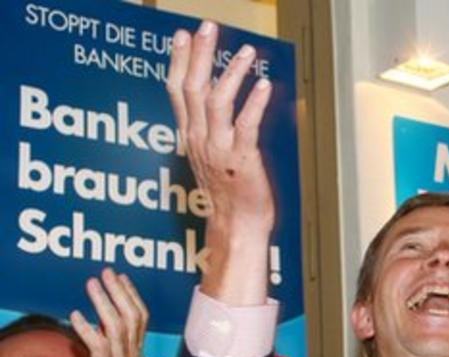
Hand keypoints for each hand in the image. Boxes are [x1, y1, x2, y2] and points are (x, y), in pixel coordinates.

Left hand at [70, 269, 147, 356]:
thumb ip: (107, 344)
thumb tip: (95, 323)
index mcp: (135, 351)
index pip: (140, 317)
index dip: (132, 295)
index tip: (121, 277)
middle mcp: (131, 353)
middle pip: (132, 316)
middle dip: (119, 291)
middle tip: (106, 272)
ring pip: (117, 325)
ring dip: (104, 302)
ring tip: (92, 284)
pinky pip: (98, 345)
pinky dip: (87, 329)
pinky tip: (75, 316)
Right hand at [166, 21, 273, 304]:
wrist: (237, 228)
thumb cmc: (229, 192)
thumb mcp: (209, 154)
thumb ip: (207, 126)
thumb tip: (212, 96)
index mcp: (189, 137)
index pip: (176, 91)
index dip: (178, 61)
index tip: (181, 35)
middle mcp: (199, 140)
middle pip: (192, 89)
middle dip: (199, 55)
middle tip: (207, 27)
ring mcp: (218, 150)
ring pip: (216, 102)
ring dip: (230, 73)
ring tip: (245, 51)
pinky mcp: (241, 161)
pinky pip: (245, 127)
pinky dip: (254, 103)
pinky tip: (264, 85)